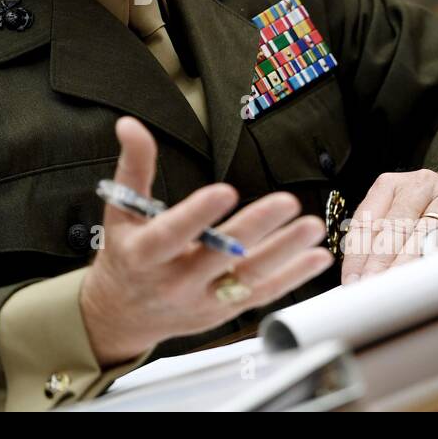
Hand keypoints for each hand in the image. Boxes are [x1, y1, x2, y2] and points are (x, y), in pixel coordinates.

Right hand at [80, 116, 333, 365]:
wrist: (125, 313)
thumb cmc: (126, 255)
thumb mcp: (120, 211)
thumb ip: (134, 167)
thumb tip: (129, 125)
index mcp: (143, 254)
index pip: (170, 235)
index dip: (197, 215)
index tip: (224, 191)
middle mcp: (173, 282)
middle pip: (218, 255)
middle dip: (254, 229)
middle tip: (287, 201)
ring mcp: (201, 300)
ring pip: (248, 278)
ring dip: (284, 253)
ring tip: (312, 226)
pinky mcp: (224, 312)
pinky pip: (262, 295)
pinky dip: (292, 277)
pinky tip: (317, 256)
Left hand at [339, 169, 437, 284]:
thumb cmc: (427, 205)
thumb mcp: (396, 209)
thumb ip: (375, 235)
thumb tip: (356, 273)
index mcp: (391, 185)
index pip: (367, 221)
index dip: (357, 253)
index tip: (352, 279)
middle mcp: (419, 186)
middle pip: (394, 228)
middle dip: (380, 262)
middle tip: (372, 286)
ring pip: (424, 234)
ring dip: (409, 263)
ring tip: (396, 286)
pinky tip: (431, 275)